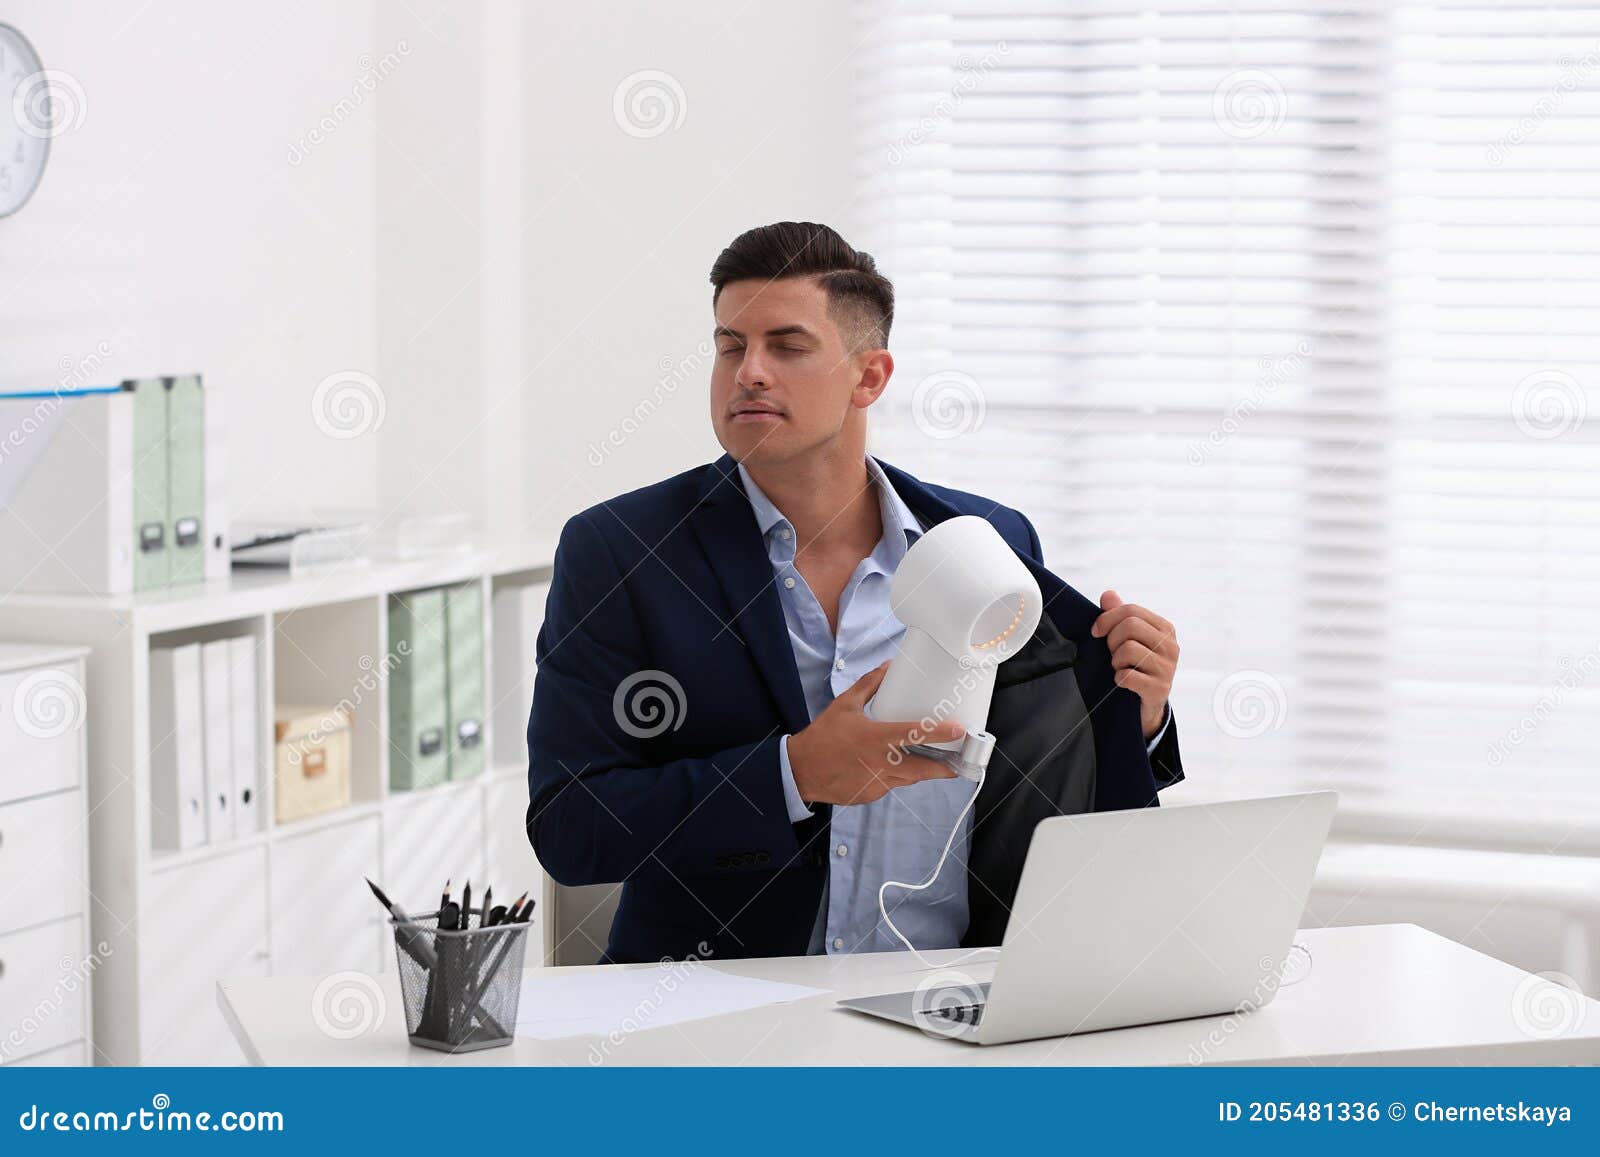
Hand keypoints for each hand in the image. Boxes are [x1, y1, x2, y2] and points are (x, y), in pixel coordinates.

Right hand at [787, 661, 964, 805]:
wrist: (802, 770)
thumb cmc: (823, 736)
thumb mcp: (845, 705)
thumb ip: (870, 685)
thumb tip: (886, 667)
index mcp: (876, 737)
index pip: (915, 734)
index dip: (940, 733)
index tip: (958, 730)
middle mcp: (880, 762)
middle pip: (923, 768)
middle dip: (945, 768)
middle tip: (959, 763)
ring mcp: (877, 782)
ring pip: (909, 779)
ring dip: (920, 771)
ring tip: (933, 764)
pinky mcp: (871, 795)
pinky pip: (892, 786)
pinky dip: (896, 777)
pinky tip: (890, 768)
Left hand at [1091, 589, 1177, 739]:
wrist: (1147, 705)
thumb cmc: (1137, 667)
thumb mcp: (1129, 639)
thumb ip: (1119, 616)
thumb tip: (1108, 595)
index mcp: (1164, 629)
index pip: (1131, 610)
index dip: (1107, 618)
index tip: (1096, 631)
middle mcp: (1170, 646)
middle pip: (1130, 627)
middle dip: (1112, 640)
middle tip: (1112, 654)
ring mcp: (1168, 668)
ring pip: (1128, 650)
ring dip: (1115, 661)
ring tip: (1120, 668)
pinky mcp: (1159, 689)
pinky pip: (1128, 675)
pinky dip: (1119, 678)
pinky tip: (1123, 682)